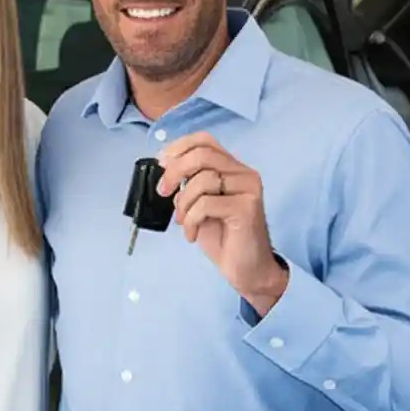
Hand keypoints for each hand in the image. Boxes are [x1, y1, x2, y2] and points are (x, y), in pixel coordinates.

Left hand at [157, 132, 288, 315]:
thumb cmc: (223, 237)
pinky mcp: (247, 207)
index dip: (179, 146)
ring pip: (202, 179)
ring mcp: (248, 189)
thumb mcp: (198, 204)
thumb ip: (188, 183)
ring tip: (183, 222)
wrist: (247, 270)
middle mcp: (244, 173)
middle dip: (175, 171)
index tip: (161, 162)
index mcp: (232, 168)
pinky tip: (192, 234)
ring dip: (183, 204)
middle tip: (163, 191)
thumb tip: (166, 166)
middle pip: (202, 154)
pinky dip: (191, 219)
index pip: (204, 140)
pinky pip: (206, 204)